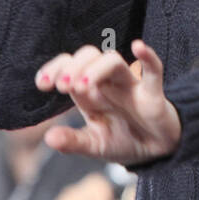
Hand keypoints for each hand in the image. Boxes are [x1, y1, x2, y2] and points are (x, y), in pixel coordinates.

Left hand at [36, 39, 181, 165]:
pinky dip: (148, 57)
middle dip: (72, 67)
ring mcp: (130, 85)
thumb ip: (72, 142)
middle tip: (62, 87)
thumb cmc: (124, 141)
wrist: (156, 152)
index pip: (69, 66)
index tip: (42, 85)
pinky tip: (138, 47)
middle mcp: (107, 83)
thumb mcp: (94, 146)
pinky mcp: (152, 93)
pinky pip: (153, 70)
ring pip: (113, 60)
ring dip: (96, 68)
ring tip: (82, 86)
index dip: (54, 69)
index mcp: (90, 93)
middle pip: (89, 56)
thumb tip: (49, 138)